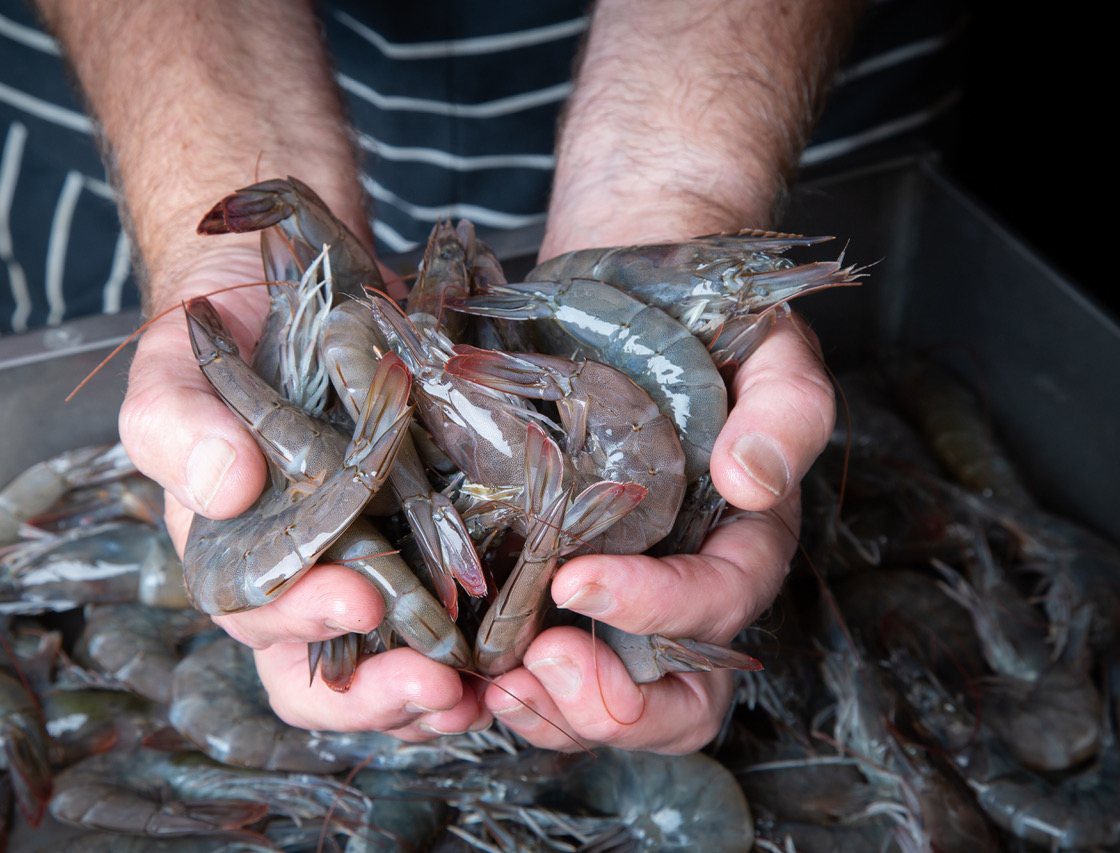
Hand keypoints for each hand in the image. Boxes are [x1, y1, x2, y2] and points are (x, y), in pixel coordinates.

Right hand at [118, 240, 485, 739]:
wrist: (280, 295)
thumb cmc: (213, 348)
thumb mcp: (174, 376)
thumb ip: (177, 428)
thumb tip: (224, 484)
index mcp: (236, 561)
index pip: (263, 623)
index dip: (306, 624)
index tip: (357, 597)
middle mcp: (307, 578)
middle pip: (334, 675)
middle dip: (382, 692)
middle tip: (435, 685)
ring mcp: (376, 562)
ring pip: (400, 662)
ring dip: (439, 690)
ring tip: (483, 690)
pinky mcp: (433, 536)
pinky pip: (460, 608)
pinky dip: (484, 639)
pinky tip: (518, 647)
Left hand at [481, 315, 832, 751]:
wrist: (629, 298)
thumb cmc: (710, 326)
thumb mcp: (769, 353)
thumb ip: (785, 412)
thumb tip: (752, 482)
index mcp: (742, 545)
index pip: (716, 604)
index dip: (656, 609)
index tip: (579, 581)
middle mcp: (683, 588)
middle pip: (673, 696)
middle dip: (610, 703)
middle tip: (542, 666)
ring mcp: (617, 594)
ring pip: (602, 697)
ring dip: (549, 710)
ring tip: (490, 687)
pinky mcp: (552, 582)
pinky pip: (539, 661)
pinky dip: (505, 682)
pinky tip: (462, 667)